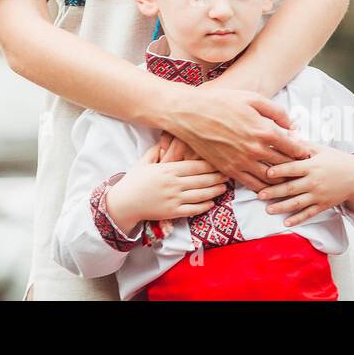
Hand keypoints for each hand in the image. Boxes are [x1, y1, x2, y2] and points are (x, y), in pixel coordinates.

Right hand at [105, 144, 227, 232]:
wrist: (124, 203)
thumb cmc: (133, 181)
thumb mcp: (143, 162)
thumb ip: (156, 152)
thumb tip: (164, 142)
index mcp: (168, 169)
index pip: (195, 166)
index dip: (210, 165)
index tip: (221, 162)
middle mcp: (173, 184)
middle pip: (201, 179)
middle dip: (217, 177)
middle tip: (229, 173)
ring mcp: (173, 199)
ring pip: (200, 195)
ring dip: (214, 191)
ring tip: (224, 188)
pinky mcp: (172, 212)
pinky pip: (193, 209)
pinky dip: (204, 206)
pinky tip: (211, 203)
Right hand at [160, 87, 312, 192]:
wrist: (190, 114)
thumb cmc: (222, 102)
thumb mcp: (253, 98)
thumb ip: (276, 112)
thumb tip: (292, 125)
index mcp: (264, 130)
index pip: (293, 148)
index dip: (303, 152)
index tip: (307, 154)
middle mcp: (255, 150)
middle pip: (285, 166)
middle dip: (296, 168)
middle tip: (302, 170)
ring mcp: (242, 162)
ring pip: (270, 179)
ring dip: (282, 181)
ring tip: (288, 181)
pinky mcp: (229, 170)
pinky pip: (252, 185)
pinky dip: (263, 188)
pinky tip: (267, 186)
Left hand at [256, 144, 353, 226]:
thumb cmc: (337, 160)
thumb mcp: (320, 149)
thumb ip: (302, 144)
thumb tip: (286, 134)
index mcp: (312, 166)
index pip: (293, 168)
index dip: (280, 170)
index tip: (266, 172)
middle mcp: (314, 181)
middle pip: (291, 188)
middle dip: (274, 192)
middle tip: (260, 195)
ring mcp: (319, 195)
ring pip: (298, 203)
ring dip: (282, 207)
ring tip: (268, 210)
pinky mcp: (323, 205)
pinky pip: (309, 213)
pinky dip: (298, 219)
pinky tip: (286, 223)